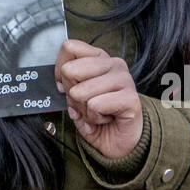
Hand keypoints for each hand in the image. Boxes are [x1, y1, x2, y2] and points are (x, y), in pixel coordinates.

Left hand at [54, 39, 142, 159]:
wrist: (120, 141)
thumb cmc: (98, 115)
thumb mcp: (76, 96)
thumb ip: (67, 83)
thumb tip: (61, 83)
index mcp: (99, 58)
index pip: (69, 48)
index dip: (59, 70)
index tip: (65, 87)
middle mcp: (113, 64)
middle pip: (70, 70)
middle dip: (71, 94)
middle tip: (86, 103)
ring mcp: (124, 79)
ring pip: (80, 91)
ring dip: (84, 109)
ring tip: (97, 113)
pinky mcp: (130, 98)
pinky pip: (94, 105)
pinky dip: (94, 117)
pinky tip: (106, 118)